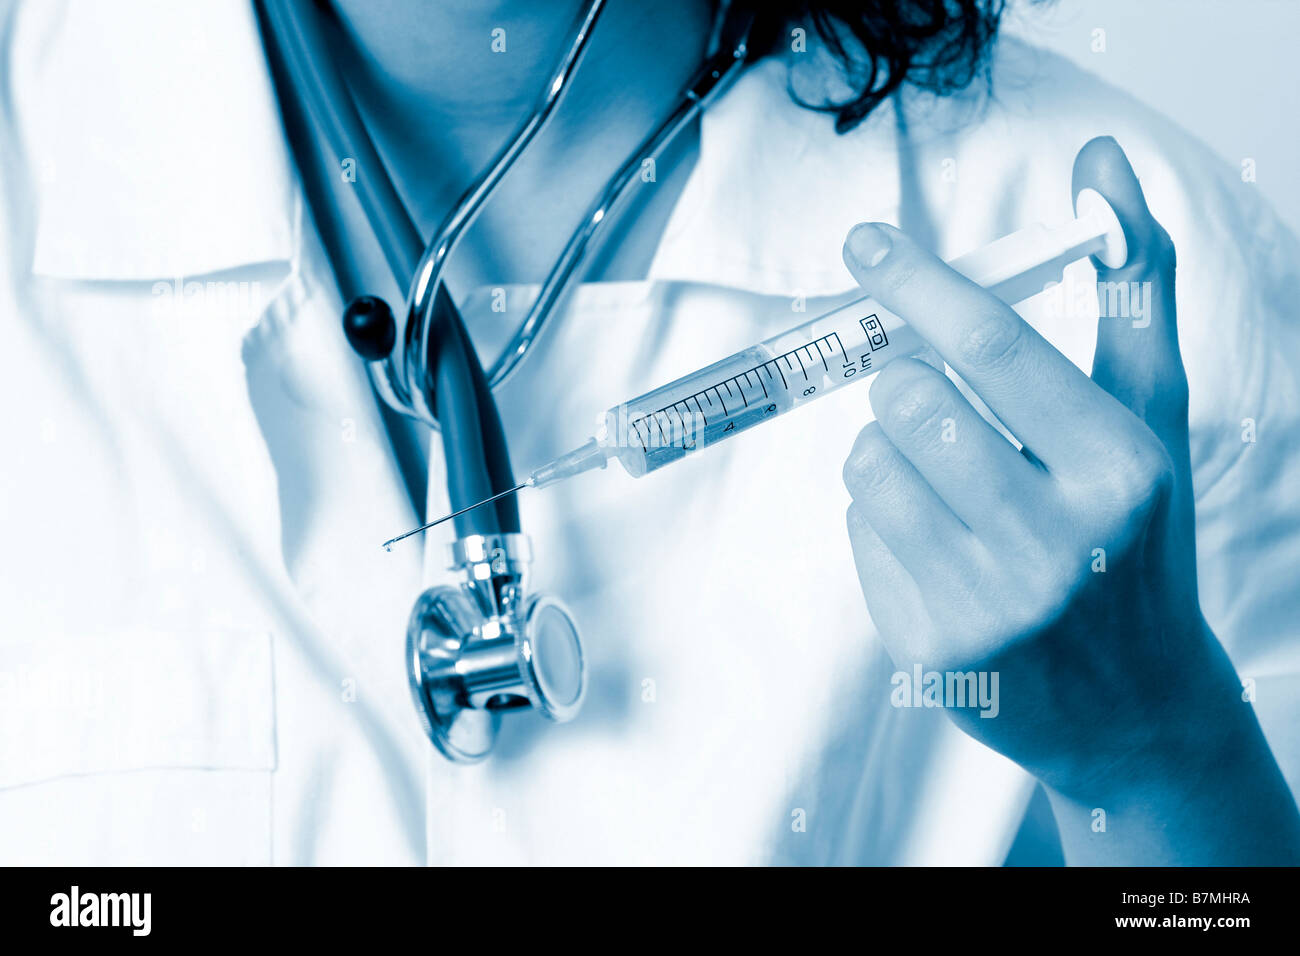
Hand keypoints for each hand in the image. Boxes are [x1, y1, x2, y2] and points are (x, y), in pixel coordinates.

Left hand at [839, 136, 1299, 862]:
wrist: (1135, 705)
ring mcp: (988, 604)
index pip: (992, 349)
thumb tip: (1100, 165)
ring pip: (866, 467)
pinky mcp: (930, 651)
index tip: (865, 243)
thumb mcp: (1153, 418)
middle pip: (910, 402)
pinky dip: (881, 521)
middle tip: (933, 401)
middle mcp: (1056, 540)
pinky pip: (857, 534)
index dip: (918, 284)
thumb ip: (1131, 291)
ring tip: (947, 485)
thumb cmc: (1140, 536)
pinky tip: (942, 551)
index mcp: (1118, 468)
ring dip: (886, 454)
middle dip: (903, 382)